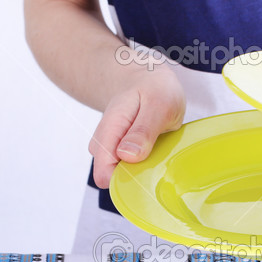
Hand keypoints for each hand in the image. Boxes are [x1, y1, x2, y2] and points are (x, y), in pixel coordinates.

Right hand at [88, 67, 185, 188]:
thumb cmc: (154, 89)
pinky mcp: (120, 155)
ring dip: (142, 172)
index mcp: (109, 131)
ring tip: (159, 152)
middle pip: (113, 180)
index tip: (149, 173)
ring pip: (122, 177)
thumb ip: (143, 130)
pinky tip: (156, 154)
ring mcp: (110, 150)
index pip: (104, 173)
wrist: (147, 79)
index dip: (126, 181)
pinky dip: (145, 168)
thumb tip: (127, 156)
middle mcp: (103, 144)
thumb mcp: (158, 104)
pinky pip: (131, 171)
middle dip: (136, 178)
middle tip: (159, 157)